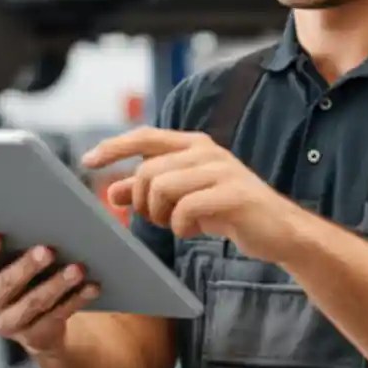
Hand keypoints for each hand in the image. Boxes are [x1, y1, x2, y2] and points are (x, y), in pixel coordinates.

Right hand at [0, 234, 99, 354]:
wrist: (36, 322)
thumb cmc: (27, 275)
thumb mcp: (18, 259)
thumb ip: (24, 239)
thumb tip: (53, 211)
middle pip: (5, 284)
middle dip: (27, 267)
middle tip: (48, 251)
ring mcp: (9, 322)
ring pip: (34, 303)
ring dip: (57, 284)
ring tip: (77, 269)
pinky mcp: (35, 336)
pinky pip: (57, 316)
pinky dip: (76, 299)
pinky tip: (91, 286)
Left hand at [82, 127, 306, 262]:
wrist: (279, 230)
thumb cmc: (228, 211)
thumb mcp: (184, 199)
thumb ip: (151, 191)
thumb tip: (113, 191)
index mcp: (194, 145)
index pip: (144, 137)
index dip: (113, 147)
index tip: (87, 161)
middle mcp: (207, 151)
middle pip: (148, 171)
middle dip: (141, 201)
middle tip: (154, 218)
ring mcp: (222, 170)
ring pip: (162, 187)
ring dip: (160, 215)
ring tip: (175, 224)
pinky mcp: (233, 194)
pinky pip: (185, 209)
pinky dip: (181, 227)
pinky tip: (194, 230)